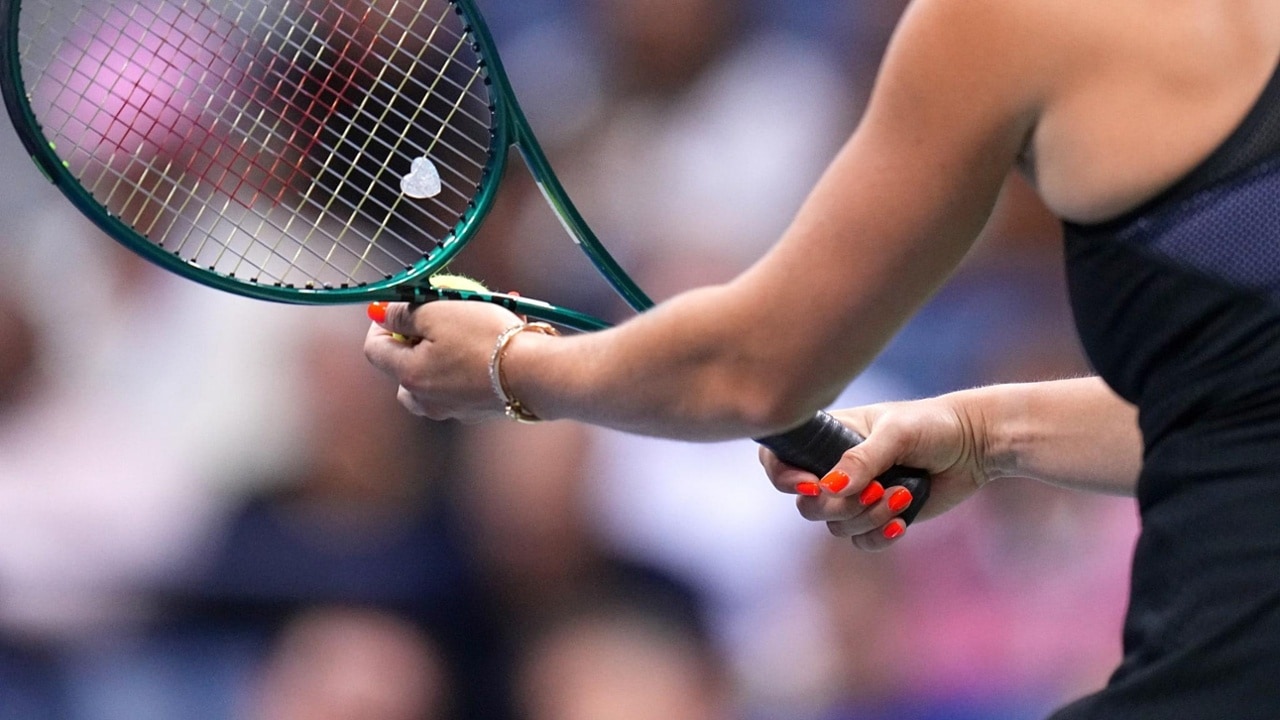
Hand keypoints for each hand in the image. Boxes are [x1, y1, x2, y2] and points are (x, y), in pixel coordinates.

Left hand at [363, 300, 523, 421]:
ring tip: (470, 325)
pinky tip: (494, 341)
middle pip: (402, 368)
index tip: (399, 308)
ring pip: (434, 377)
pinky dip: (470, 362)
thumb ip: (403, 314)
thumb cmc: (486, 340)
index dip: (380, 324)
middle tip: (436, 318)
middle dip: (414, 342)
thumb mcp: (438, 313)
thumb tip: (380, 314)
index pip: (373, 349)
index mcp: (409, 375)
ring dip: (444, 352)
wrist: (536, 374)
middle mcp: (425, 399)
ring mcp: (453, 409)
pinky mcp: (479, 410)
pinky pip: (464, 382)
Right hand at [760, 395, 990, 550]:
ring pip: (836, 526)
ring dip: (869, 516)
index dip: (783, 476)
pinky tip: (903, 519)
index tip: (812, 485)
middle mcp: (834, 468)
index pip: (779, 458)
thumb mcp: (897, 432)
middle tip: (877, 489)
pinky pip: (862, 541)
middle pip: (806, 504)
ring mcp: (856, 495)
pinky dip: (880, 535)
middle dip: (840, 505)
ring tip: (903, 494)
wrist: (975, 445)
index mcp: (827, 437)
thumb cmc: (932, 425)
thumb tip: (829, 487)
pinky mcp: (878, 519)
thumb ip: (863, 457)